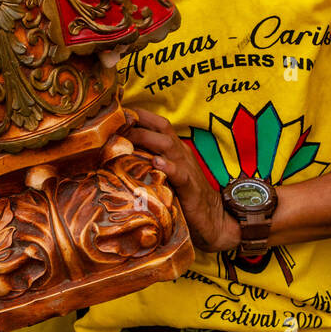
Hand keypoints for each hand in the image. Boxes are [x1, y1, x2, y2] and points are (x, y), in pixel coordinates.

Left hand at [126, 108, 239, 252]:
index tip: (118, 112)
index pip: (157, 124)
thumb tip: (120, 157)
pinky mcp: (191, 188)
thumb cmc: (184, 196)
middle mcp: (181, 153)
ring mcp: (187, 168)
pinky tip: (156, 163)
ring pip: (169, 145)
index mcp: (175, 149)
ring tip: (129, 136)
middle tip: (118, 120)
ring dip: (148, 138)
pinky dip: (169, 166)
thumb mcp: (166, 175)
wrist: (213, 219)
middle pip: (162, 128)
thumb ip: (149, 163)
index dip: (138, 115)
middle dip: (140, 121)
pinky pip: (180, 174)